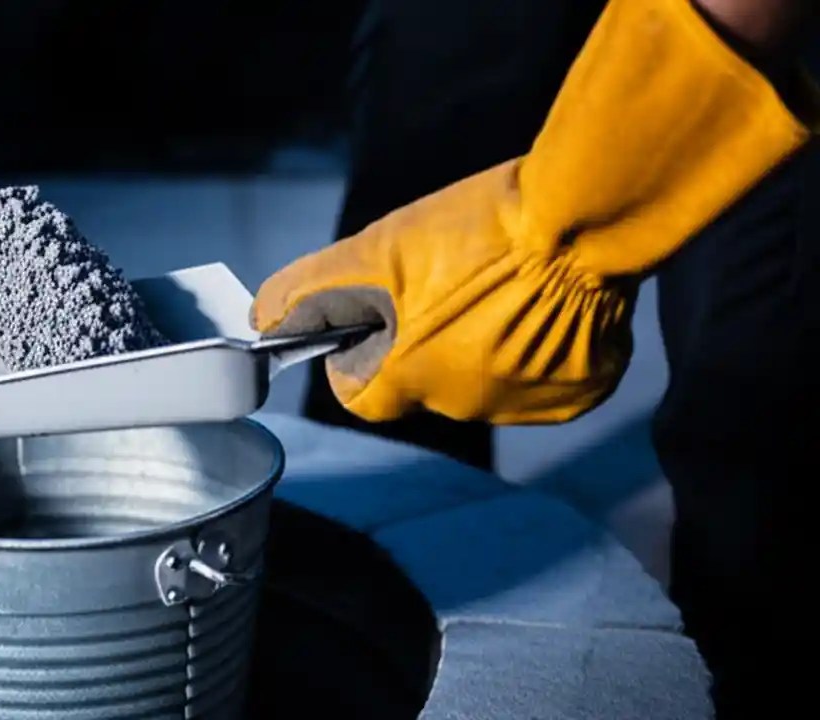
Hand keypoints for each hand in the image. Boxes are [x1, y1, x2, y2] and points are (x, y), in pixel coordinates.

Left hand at [252, 0, 812, 425]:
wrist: (585, 221)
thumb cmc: (474, 231)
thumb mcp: (374, 250)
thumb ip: (309, 291)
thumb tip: (262, 319)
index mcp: (407, 379)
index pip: (360, 395)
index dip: (360, 356)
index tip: (378, 319)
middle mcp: (460, 406)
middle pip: (425, 384)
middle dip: (429, 342)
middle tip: (453, 284)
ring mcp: (522, 406)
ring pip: (485, 380)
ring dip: (487, 343)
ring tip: (507, 285)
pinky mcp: (577, 397)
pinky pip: (544, 380)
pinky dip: (542, 350)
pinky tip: (549, 306)